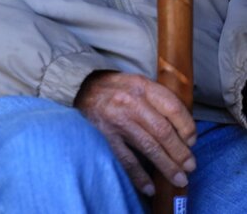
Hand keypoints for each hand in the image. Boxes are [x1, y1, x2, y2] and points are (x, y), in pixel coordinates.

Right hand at [74, 71, 196, 197]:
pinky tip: (149, 187)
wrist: (79, 87)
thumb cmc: (114, 88)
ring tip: (179, 179)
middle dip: (180, 152)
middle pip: (163, 131)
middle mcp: (130, 102)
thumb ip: (157, 99)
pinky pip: (125, 158)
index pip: (173, 108)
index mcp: (141, 86)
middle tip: (190, 166)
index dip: (187, 127)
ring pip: (148, 147)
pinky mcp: (104, 135)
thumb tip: (182, 128)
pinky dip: (138, 175)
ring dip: (166, 166)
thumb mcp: (136, 83)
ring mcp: (116, 119)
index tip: (192, 141)